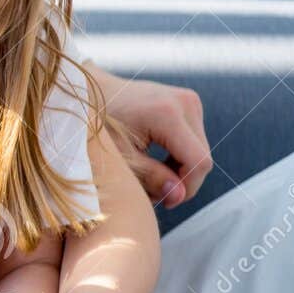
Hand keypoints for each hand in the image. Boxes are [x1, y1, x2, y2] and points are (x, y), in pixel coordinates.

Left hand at [92, 65, 211, 206]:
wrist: (91, 92)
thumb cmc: (98, 125)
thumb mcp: (119, 156)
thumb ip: (150, 177)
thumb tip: (178, 196)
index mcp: (167, 114)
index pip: (198, 162)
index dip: (186, 187)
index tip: (164, 201)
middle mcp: (185, 102)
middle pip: (202, 157)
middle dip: (182, 180)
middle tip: (153, 191)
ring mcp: (189, 100)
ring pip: (201, 150)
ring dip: (181, 169)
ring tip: (150, 175)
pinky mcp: (189, 102)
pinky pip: (195, 140)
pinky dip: (180, 156)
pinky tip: (157, 160)